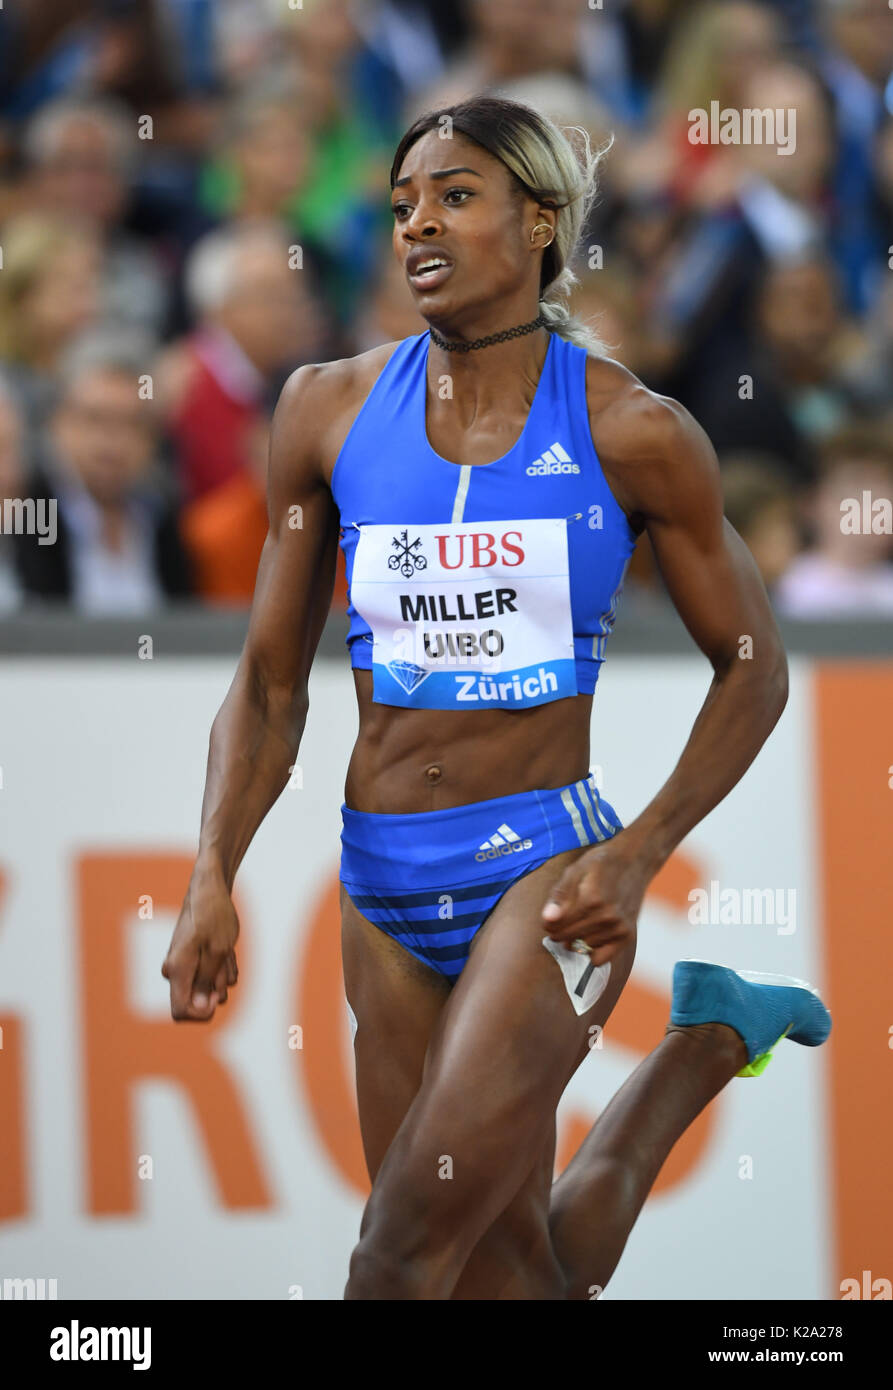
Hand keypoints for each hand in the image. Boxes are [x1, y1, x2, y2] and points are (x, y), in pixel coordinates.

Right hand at [162, 862, 239, 1020]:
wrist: (210, 889)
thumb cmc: (215, 915)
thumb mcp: (219, 950)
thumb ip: (208, 981)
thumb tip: (201, 1009)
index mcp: (177, 970)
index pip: (180, 1011)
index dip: (201, 1013)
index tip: (217, 996)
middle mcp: (175, 970)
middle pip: (198, 999)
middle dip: (218, 985)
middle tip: (225, 957)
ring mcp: (183, 964)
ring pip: (209, 986)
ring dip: (223, 973)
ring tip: (226, 949)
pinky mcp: (192, 959)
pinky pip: (211, 974)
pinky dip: (223, 965)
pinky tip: (226, 949)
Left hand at [541, 834, 649, 965]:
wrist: (633, 861)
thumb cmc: (599, 865)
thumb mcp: (574, 871)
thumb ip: (559, 897)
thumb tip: (547, 920)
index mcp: (590, 899)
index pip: (556, 926)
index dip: (548, 923)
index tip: (552, 916)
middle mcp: (606, 917)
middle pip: (567, 939)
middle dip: (559, 931)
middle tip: (565, 919)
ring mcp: (618, 928)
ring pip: (581, 948)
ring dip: (577, 939)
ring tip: (585, 919)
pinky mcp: (626, 936)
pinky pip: (599, 959)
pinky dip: (592, 951)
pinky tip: (592, 935)